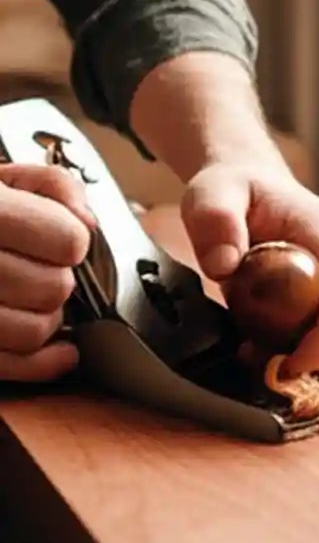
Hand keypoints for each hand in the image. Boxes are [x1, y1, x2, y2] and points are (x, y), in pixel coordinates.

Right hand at [0, 164, 93, 381]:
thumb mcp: (3, 178)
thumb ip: (54, 186)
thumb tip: (86, 223)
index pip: (65, 240)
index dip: (70, 240)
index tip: (60, 239)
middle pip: (53, 288)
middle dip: (58, 280)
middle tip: (38, 269)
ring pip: (34, 331)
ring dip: (44, 318)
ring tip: (26, 298)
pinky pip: (11, 364)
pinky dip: (43, 362)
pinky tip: (58, 349)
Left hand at [180, 163, 318, 374]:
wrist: (248, 184)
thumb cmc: (235, 187)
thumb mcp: (213, 193)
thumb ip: (216, 221)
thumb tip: (225, 266)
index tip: (293, 362)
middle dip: (318, 352)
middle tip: (268, 367)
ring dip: (305, 352)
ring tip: (255, 353)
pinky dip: (295, 346)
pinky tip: (258, 345)